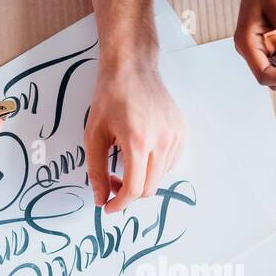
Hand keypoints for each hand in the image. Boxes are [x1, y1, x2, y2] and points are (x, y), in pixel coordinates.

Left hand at [84, 63, 185, 213]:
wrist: (133, 68)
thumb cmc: (110, 97)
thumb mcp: (93, 135)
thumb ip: (96, 171)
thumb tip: (100, 199)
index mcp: (138, 140)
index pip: (134, 189)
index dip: (119, 203)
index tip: (108, 207)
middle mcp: (162, 140)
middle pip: (149, 188)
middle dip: (129, 193)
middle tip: (112, 182)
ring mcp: (175, 136)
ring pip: (160, 178)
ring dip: (142, 179)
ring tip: (125, 162)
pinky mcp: (182, 132)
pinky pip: (169, 163)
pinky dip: (153, 166)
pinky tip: (141, 151)